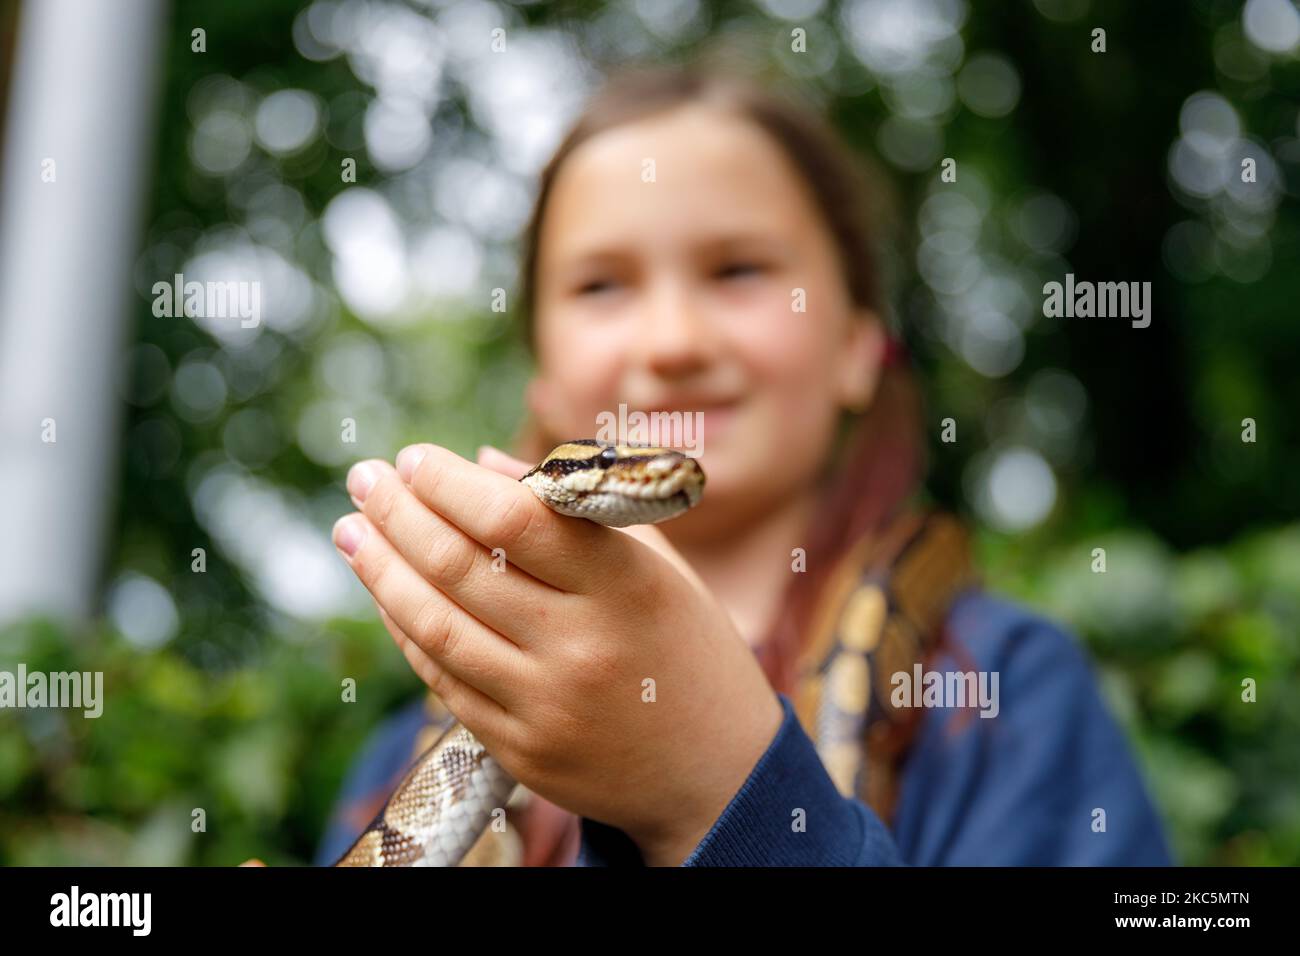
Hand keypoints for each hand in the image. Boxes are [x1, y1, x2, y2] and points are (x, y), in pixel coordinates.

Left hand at [332, 443, 782, 865]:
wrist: (717, 772)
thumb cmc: (687, 647)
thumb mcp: (658, 566)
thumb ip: (575, 510)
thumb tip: (484, 463)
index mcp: (626, 585)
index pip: (514, 520)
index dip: (451, 484)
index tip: (413, 458)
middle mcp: (583, 646)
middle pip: (461, 569)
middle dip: (398, 515)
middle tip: (363, 478)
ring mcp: (548, 705)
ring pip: (436, 628)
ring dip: (381, 574)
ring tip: (352, 532)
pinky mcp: (523, 751)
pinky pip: (444, 682)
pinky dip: (408, 633)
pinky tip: (387, 596)